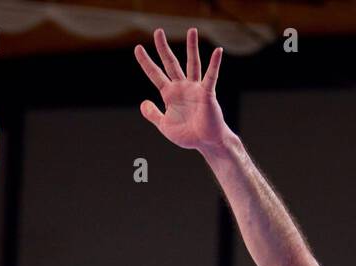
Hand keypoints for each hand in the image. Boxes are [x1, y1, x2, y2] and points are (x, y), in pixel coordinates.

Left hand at [134, 27, 229, 153]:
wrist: (206, 143)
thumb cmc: (187, 135)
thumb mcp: (164, 125)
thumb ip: (153, 114)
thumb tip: (143, 102)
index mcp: (170, 94)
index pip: (155, 74)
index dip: (146, 62)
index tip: (138, 48)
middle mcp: (182, 87)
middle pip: (171, 63)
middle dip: (163, 48)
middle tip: (158, 31)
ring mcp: (195, 89)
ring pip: (192, 64)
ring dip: (192, 47)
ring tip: (192, 31)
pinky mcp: (207, 94)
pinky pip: (211, 76)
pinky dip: (215, 64)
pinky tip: (217, 51)